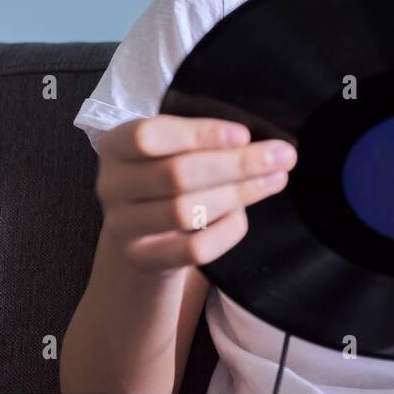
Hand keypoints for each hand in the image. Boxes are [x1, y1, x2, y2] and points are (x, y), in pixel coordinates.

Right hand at [94, 115, 296, 274]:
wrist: (142, 234)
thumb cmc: (166, 176)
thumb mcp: (171, 149)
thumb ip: (202, 141)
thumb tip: (258, 141)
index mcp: (116, 145)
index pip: (149, 136)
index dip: (199, 134)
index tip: (244, 134)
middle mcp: (111, 185)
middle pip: (177, 174)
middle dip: (236, 165)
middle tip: (282, 156)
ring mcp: (123, 226)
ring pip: (186, 211)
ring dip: (239, 194)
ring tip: (275, 179)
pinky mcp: (143, 259)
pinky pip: (194, 249)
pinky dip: (226, 230)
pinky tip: (244, 215)